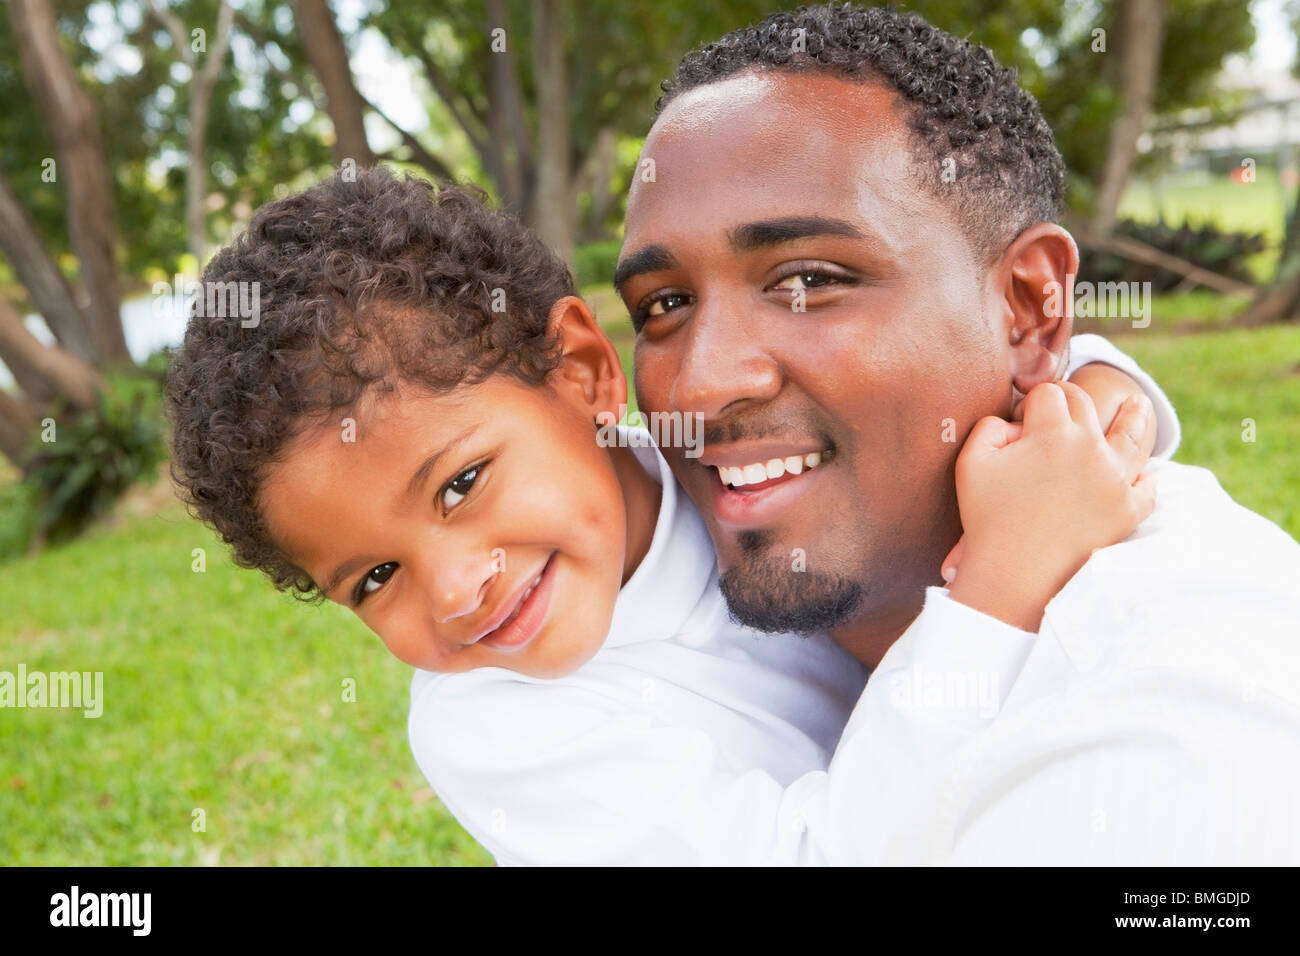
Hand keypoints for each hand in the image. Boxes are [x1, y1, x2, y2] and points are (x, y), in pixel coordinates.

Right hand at [945, 381, 1156, 631]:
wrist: (1016, 575)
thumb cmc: (989, 518)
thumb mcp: (971, 462)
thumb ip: (991, 426)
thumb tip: (1016, 422)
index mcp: (1053, 432)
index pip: (1049, 393)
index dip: (1033, 401)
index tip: (1023, 417)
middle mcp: (1091, 448)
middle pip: (1087, 406)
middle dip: (1072, 401)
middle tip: (1062, 408)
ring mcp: (1115, 480)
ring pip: (1131, 436)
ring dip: (1134, 416)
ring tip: (1139, 405)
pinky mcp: (1128, 511)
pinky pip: (1146, 487)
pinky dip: (1145, 477)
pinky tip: (1145, 471)